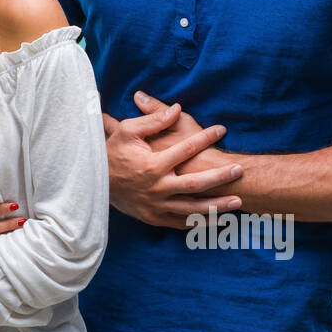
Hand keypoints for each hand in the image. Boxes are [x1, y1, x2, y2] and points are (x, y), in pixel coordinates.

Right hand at [101, 92, 242, 228]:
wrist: (93, 183)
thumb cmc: (113, 153)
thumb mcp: (127, 131)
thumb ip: (153, 120)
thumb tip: (177, 109)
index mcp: (153, 164)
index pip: (186, 148)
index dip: (206, 137)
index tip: (222, 129)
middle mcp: (157, 187)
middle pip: (196, 183)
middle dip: (220, 177)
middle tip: (239, 169)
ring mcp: (156, 206)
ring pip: (192, 209)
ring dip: (216, 206)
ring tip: (238, 201)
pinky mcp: (153, 218)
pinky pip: (180, 223)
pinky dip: (199, 222)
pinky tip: (217, 220)